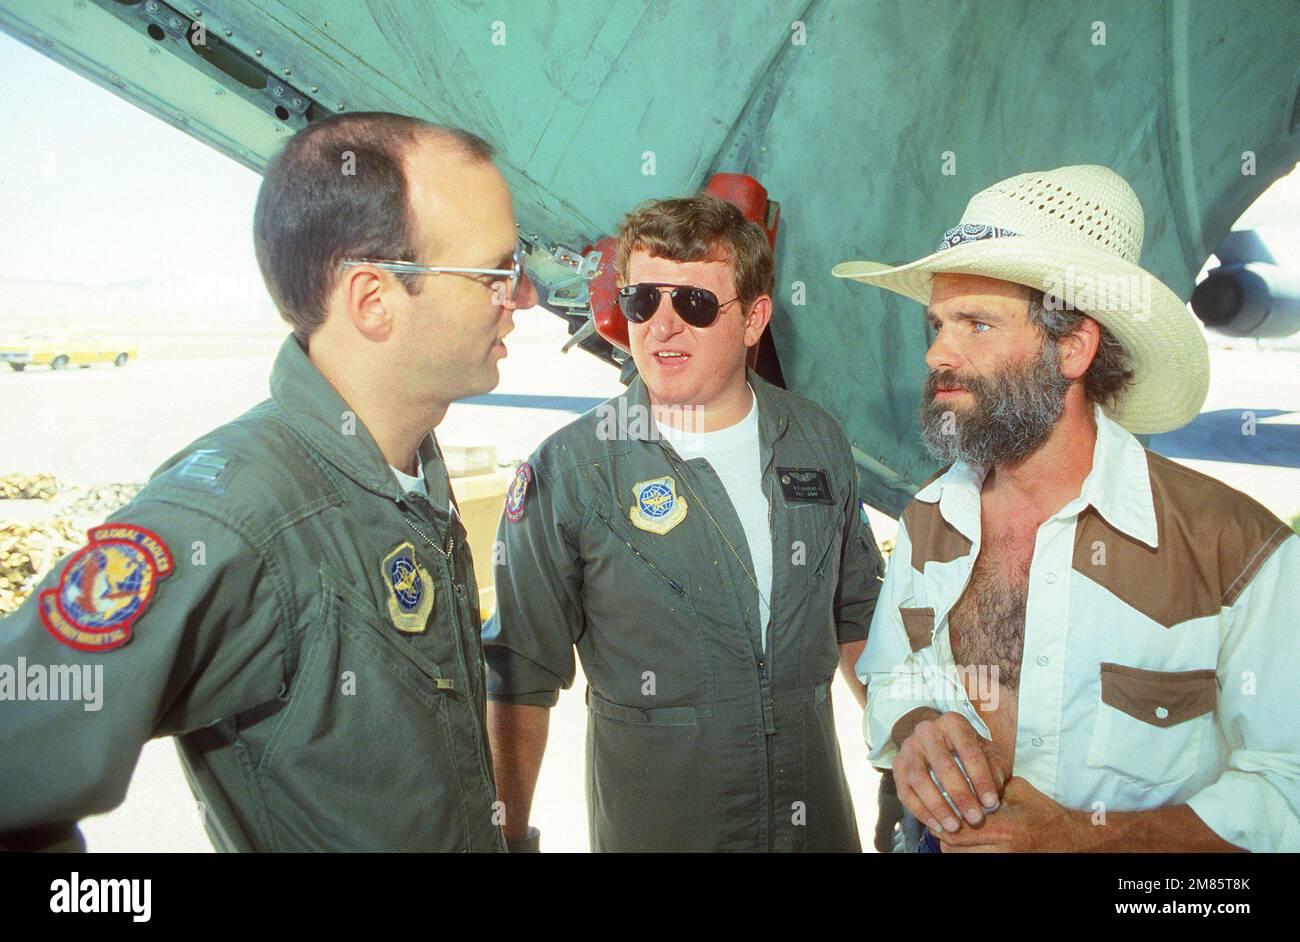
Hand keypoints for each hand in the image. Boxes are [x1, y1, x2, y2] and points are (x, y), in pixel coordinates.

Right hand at [894, 710, 1011, 834]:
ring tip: (955, 827)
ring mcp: (908, 748)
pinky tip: (938, 826)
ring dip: (938, 806)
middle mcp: (926, 731)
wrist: (937, 742)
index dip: (981, 778)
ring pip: (919, 779)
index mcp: (952, 723)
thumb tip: (994, 788)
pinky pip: (905, 792)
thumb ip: (995, 767)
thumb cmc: (969, 750)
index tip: (991, 802)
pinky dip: (921, 812)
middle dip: (960, 795)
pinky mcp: (897, 766)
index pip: (968, 751)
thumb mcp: (988, 752)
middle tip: (975, 819)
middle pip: (942, 765)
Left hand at [937, 777, 1087, 851]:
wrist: (1069, 839)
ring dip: (953, 845)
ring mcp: (1004, 862)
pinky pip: (973, 861)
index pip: (958, 829)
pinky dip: (966, 851)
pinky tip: (968, 841)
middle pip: (953, 848)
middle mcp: (1002, 850)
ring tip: (955, 829)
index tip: (938, 808)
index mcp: (1004, 829)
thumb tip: (961, 778)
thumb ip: (990, 786)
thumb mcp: (1018, 791)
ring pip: (959, 857)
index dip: (942, 820)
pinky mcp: (1005, 866)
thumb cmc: (1044, 812)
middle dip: (944, 833)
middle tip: (943, 818)